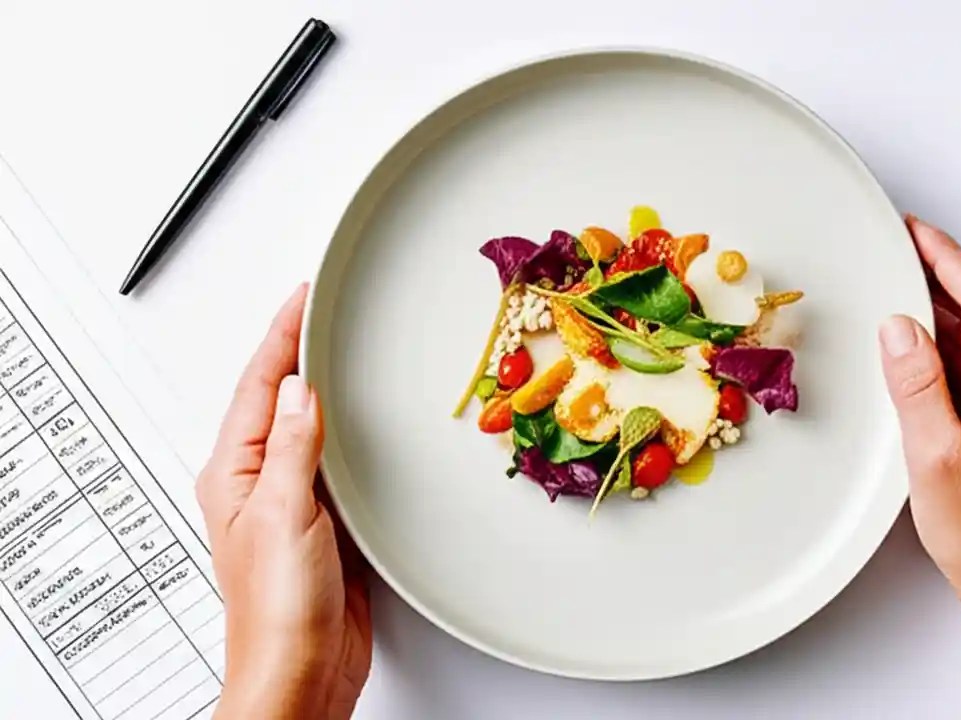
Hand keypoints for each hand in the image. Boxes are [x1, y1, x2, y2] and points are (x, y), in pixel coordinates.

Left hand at [198, 285, 371, 719]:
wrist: (303, 670)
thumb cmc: (277, 608)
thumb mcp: (285, 514)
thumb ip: (293, 448)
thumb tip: (298, 389)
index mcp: (236, 473)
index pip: (258, 386)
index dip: (282, 336)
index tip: (305, 297)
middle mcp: (260, 482)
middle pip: (277, 398)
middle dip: (298, 351)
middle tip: (323, 310)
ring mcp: (293, 501)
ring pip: (309, 427)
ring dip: (326, 390)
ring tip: (344, 351)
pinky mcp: (326, 522)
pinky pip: (337, 461)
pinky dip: (350, 433)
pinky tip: (365, 425)